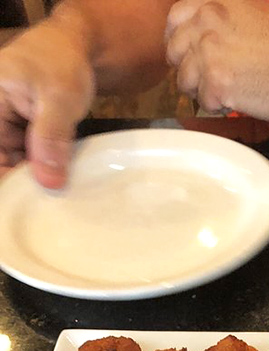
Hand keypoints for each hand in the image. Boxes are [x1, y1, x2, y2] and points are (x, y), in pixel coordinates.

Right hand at [0, 19, 94, 188]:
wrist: (80, 46)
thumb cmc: (62, 63)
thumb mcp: (58, 101)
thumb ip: (51, 140)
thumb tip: (48, 183)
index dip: (7, 178)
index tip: (24, 204)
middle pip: (5, 157)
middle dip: (25, 180)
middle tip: (48, 205)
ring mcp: (12, 123)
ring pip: (21, 159)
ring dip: (38, 175)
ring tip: (57, 198)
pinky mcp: (28, 129)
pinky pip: (34, 154)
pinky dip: (47, 166)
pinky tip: (61, 181)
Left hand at [165, 0, 268, 120]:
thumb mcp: (252, 11)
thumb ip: (223, 16)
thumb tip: (204, 31)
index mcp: (213, 3)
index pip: (174, 20)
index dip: (178, 40)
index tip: (188, 54)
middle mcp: (206, 23)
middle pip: (174, 53)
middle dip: (188, 69)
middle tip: (209, 79)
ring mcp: (209, 54)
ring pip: (184, 81)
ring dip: (201, 90)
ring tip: (226, 91)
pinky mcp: (217, 84)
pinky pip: (204, 102)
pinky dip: (218, 106)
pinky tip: (237, 100)